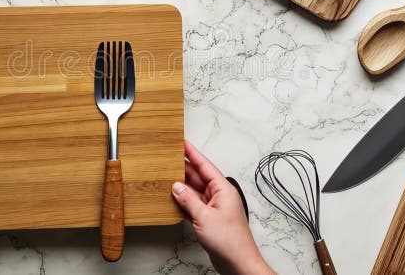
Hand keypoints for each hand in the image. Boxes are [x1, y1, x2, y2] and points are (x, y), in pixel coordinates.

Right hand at [172, 141, 274, 274]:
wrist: (237, 262)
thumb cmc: (229, 240)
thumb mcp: (204, 217)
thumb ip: (188, 199)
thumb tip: (177, 186)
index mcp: (223, 189)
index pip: (205, 165)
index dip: (192, 153)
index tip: (182, 142)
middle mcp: (219, 195)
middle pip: (199, 177)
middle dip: (184, 167)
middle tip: (169, 157)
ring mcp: (214, 207)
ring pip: (195, 191)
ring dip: (182, 185)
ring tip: (167, 175)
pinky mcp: (209, 219)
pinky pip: (194, 204)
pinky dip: (184, 201)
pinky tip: (174, 197)